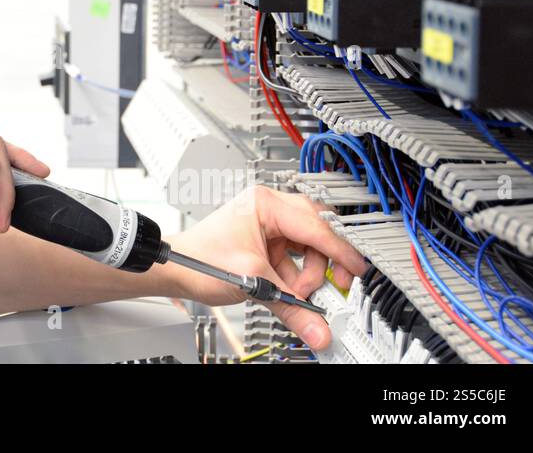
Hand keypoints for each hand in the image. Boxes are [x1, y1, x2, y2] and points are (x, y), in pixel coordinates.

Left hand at [162, 185, 366, 351]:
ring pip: (308, 246)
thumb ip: (290, 307)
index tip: (357, 270)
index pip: (315, 226)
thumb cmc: (200, 259)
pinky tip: (290, 290)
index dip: (340, 251)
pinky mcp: (266, 241)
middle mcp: (269, 208)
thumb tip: (317, 329)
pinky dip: (297, 276)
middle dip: (325, 261)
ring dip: (309, 272)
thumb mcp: (251, 282)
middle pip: (317, 231)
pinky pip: (295, 257)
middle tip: (334, 284)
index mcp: (265, 203)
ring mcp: (268, 224)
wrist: (176, 268)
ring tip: (297, 292)